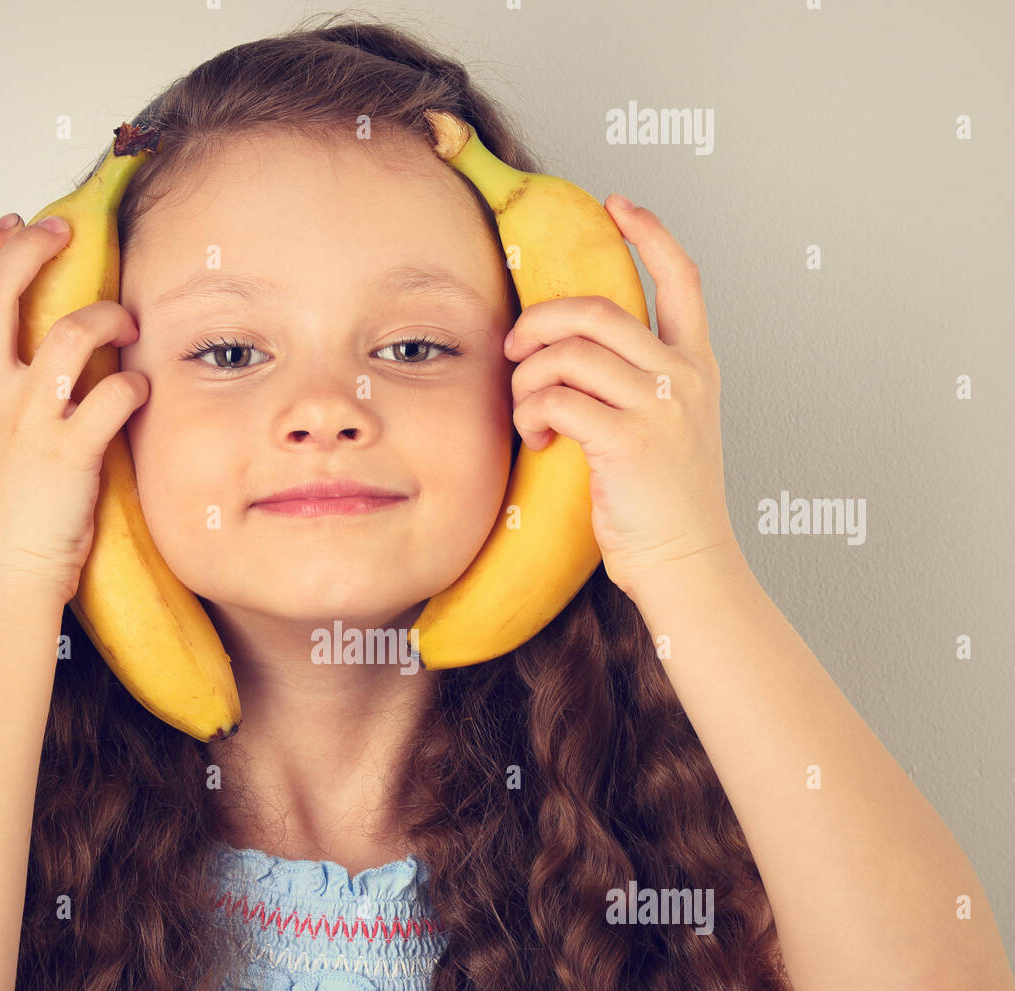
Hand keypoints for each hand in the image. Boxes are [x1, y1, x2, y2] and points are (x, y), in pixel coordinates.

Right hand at [0, 214, 149, 603]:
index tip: (9, 226)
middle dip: (33, 246)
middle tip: (66, 231)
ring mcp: (27, 420)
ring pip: (67, 331)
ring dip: (105, 313)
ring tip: (126, 318)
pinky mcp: (69, 452)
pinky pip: (112, 395)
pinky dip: (134, 385)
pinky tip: (142, 391)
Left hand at [503, 195, 740, 603]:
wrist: (686, 563)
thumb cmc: (662, 505)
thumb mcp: (668, 430)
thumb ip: (639, 384)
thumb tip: (571, 352)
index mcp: (698, 368)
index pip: (683, 277)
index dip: (649, 232)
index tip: (615, 204)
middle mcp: (685, 377)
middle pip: (597, 309)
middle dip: (539, 321)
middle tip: (513, 349)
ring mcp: (660, 406)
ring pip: (567, 354)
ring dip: (528, 381)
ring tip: (528, 417)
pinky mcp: (628, 439)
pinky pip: (556, 399)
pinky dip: (532, 415)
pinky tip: (538, 440)